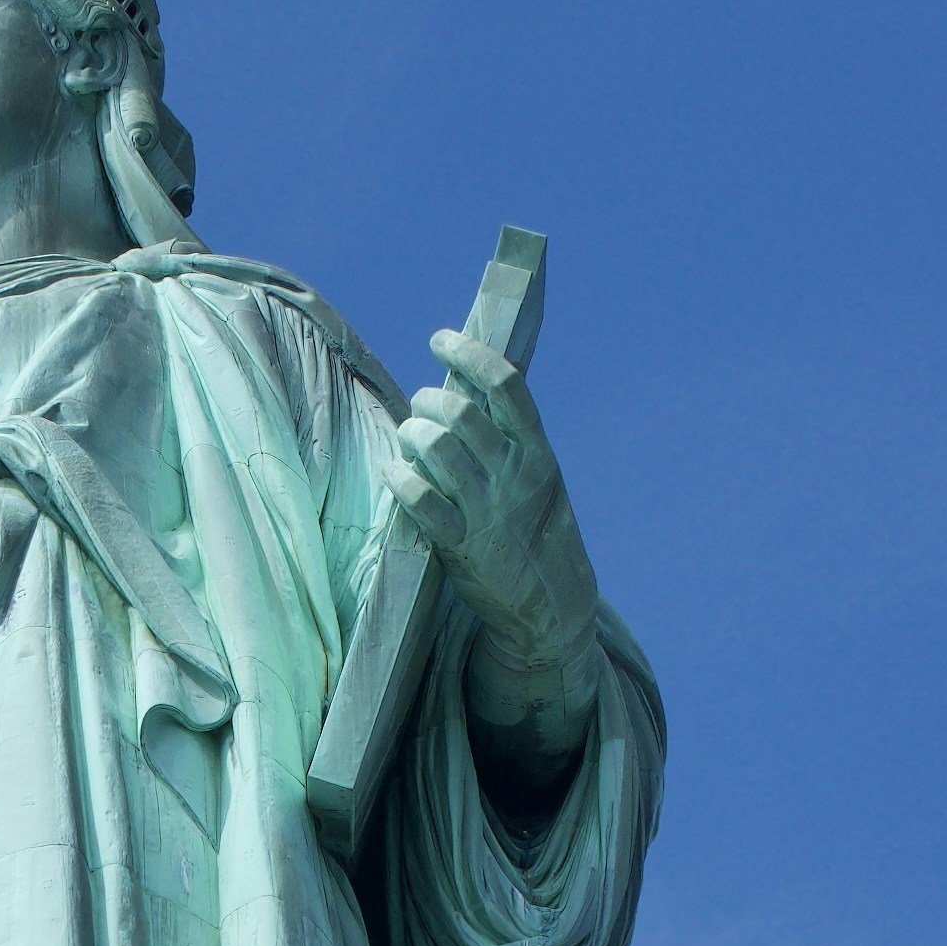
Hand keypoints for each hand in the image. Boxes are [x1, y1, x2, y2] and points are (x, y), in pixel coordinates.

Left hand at [390, 323, 602, 758]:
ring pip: (437, 449)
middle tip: (420, 409)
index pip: (504, 385)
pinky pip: (420, 501)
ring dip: (411, 434)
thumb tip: (469, 389)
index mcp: (539, 453)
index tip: (440, 339)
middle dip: (428, 401)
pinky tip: (394, 471)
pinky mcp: (461, 547)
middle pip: (461, 413)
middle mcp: (515, 476)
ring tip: (408, 438)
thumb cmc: (538, 532)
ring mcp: (488, 511)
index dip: (468, 353)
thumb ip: (511, 439)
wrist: (553, 606)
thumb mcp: (540, 479)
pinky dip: (400, 478)